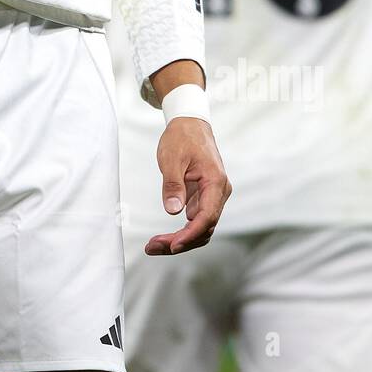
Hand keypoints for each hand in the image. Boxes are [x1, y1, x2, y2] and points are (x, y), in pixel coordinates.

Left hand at [146, 116, 230, 255]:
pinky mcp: (205, 197)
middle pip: (204, 228)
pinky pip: (197, 221)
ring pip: (201, 228)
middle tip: (153, 248)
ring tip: (154, 246)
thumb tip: (173, 211)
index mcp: (215, 182)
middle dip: (180, 242)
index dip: (189, 234)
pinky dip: (182, 232)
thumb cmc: (181, 137)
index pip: (207, 217)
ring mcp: (213, 196)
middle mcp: (219, 192)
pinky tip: (163, 238)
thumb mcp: (171, 158)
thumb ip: (173, 185)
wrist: (189, 124)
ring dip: (181, 240)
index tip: (171, 245)